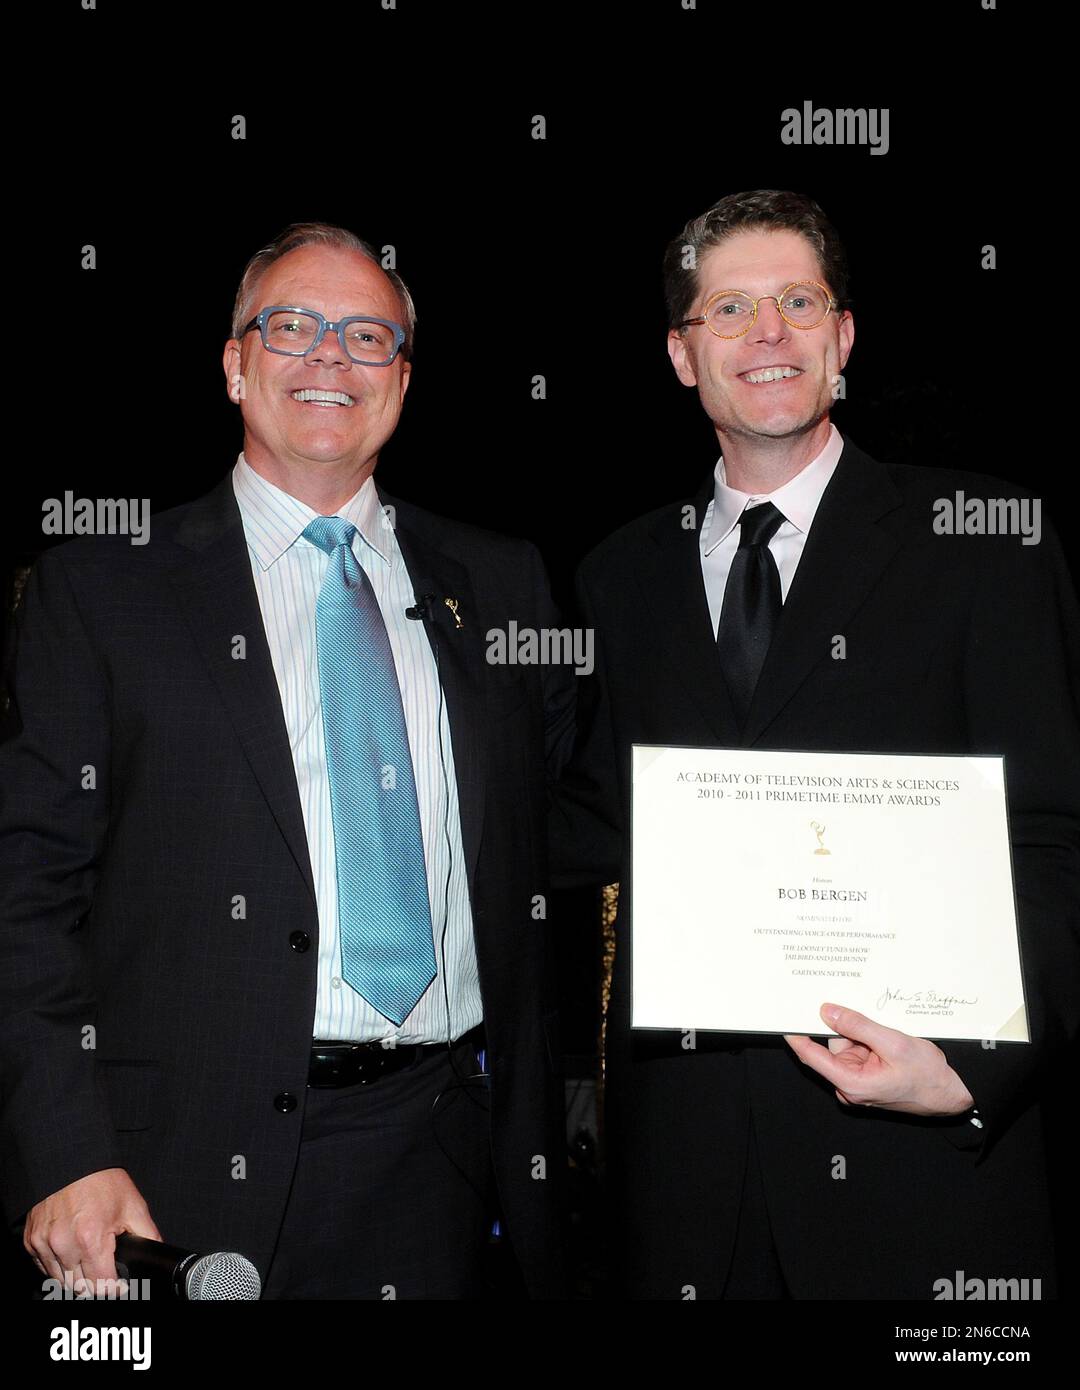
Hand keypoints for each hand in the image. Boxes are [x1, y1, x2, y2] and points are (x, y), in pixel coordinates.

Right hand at [23, 1168, 161, 1298]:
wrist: (72, 1160)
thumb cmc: (102, 1181)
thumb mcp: (133, 1205)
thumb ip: (148, 1234)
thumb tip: (157, 1253)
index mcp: (91, 1238)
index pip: (101, 1285)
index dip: (114, 1287)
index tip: (119, 1284)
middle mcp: (64, 1244)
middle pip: (80, 1288)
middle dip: (95, 1284)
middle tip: (105, 1271)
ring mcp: (44, 1243)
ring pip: (60, 1281)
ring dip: (75, 1278)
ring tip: (88, 1262)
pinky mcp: (31, 1240)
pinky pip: (44, 1267)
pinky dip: (57, 1266)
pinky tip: (70, 1253)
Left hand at [783, 1003, 974, 1116]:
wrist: (952, 1094)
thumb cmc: (928, 1076)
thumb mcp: (893, 1043)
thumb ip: (858, 1026)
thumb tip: (827, 1012)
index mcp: (851, 1084)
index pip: (811, 1056)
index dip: (796, 1034)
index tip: (783, 1015)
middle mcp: (850, 1086)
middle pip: (832, 1047)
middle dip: (847, 1029)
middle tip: (863, 1016)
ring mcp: (858, 1083)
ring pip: (846, 1046)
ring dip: (862, 1035)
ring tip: (887, 1035)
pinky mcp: (867, 1078)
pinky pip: (859, 1052)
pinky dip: (868, 1042)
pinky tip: (887, 1040)